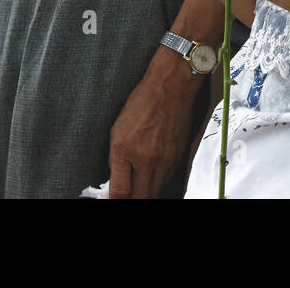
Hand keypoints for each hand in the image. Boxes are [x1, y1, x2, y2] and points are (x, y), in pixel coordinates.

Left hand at [107, 57, 196, 198]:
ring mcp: (165, 160)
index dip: (114, 202)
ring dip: (145, 193)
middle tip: (125, 195)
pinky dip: (157, 184)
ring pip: (155, 192)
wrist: (172, 86)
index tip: (112, 201)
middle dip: (132, 199)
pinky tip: (151, 179)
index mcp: (126, 151)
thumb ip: (116, 159)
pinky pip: (166, 180)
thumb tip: (116, 182)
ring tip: (137, 189)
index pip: (120, 193)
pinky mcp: (178, 158)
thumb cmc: (143, 102)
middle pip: (141, 197)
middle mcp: (147, 159)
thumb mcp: (117, 130)